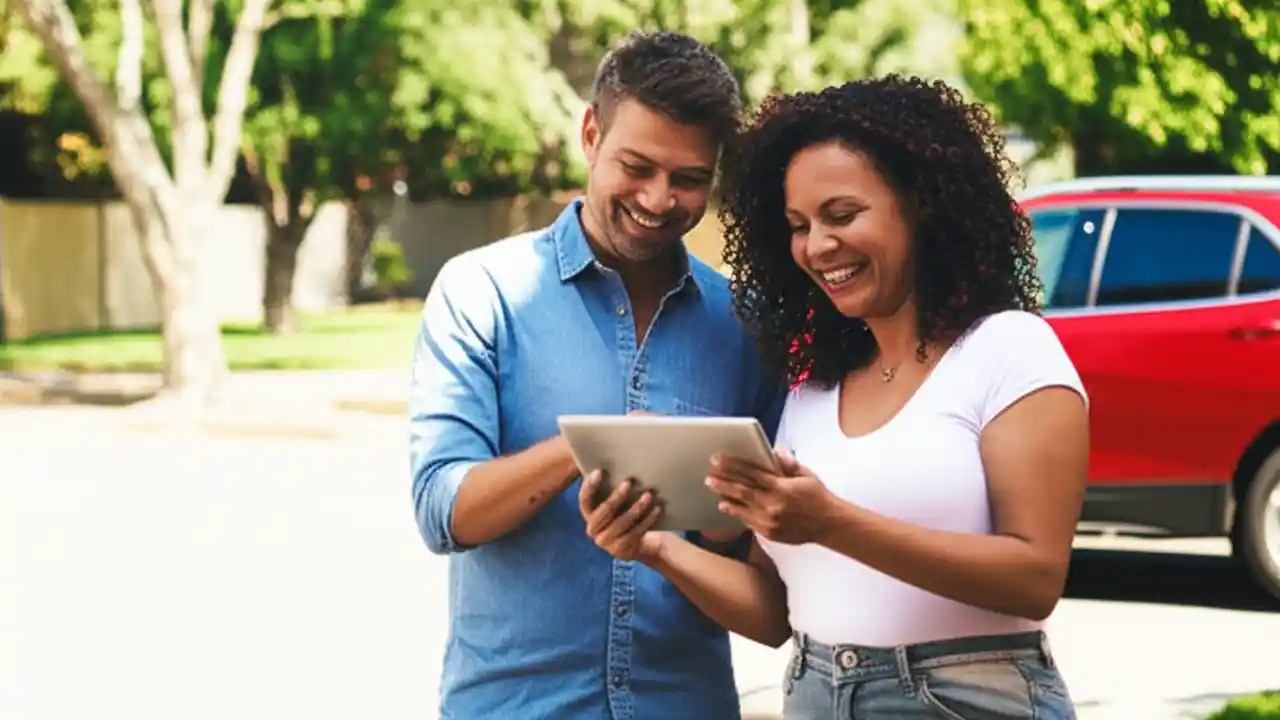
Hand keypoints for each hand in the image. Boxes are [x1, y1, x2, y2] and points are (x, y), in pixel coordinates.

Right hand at [578, 470, 665, 562]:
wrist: (635, 545)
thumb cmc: (622, 515)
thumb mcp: (613, 503)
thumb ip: (608, 488)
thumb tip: (613, 460)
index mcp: (588, 515)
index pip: (584, 500)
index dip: (590, 486)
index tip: (600, 472)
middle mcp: (593, 530)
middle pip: (605, 511)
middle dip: (617, 496)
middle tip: (629, 482)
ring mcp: (606, 542)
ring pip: (622, 522)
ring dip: (637, 507)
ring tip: (648, 495)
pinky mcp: (621, 549)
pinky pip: (636, 532)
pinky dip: (647, 520)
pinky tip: (656, 509)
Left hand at [706, 449, 835, 544]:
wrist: (829, 525)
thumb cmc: (817, 496)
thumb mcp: (806, 475)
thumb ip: (788, 464)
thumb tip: (773, 452)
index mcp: (781, 486)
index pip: (751, 472)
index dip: (732, 465)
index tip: (717, 460)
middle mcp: (773, 504)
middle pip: (742, 491)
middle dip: (723, 483)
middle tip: (709, 477)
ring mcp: (770, 520)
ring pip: (742, 509)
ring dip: (728, 500)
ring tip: (717, 495)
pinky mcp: (769, 533)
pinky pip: (749, 522)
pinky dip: (740, 514)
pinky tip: (732, 508)